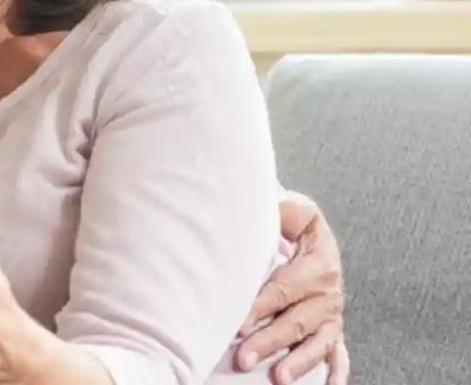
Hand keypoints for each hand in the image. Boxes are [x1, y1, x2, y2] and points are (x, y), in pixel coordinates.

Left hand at [236, 192, 348, 384]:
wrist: (314, 238)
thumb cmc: (297, 225)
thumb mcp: (297, 210)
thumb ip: (287, 210)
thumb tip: (274, 206)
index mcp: (319, 264)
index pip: (284, 289)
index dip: (260, 306)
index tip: (238, 323)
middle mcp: (328, 293)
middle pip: (296, 321)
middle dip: (269, 340)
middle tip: (244, 357)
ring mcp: (331, 315)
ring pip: (315, 342)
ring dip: (298, 362)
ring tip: (279, 377)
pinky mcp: (332, 331)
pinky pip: (337, 355)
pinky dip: (333, 372)